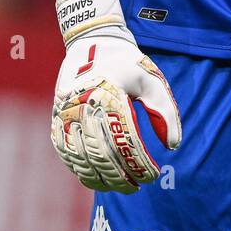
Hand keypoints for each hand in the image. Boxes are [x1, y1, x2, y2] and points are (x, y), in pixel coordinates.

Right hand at [51, 0, 181, 193]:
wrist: (92, 42)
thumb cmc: (128, 64)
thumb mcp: (152, 81)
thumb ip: (166, 112)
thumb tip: (173, 145)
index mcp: (109, 94)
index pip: (125, 140)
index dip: (139, 163)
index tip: (153, 175)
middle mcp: (83, 104)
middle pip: (101, 153)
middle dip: (120, 177)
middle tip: (136, 188)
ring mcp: (65, 112)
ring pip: (80, 157)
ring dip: (98, 178)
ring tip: (118, 187)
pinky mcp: (57, 117)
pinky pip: (65, 151)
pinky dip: (79, 169)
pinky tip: (95, 178)